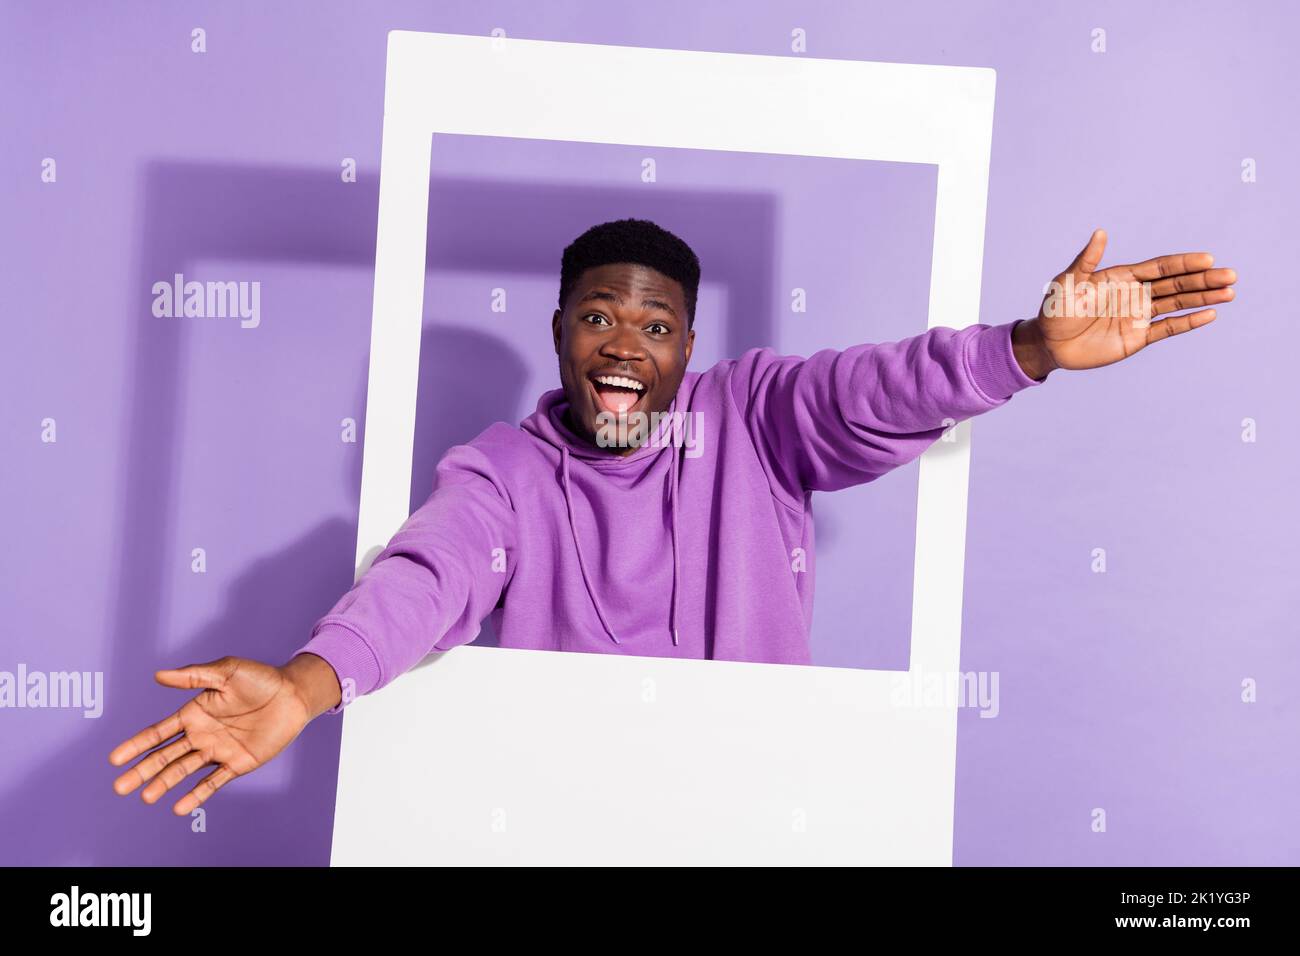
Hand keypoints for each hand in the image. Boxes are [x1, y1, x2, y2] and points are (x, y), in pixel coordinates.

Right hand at [108, 656, 318, 814]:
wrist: (294, 694)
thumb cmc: (261, 679)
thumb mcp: (227, 671)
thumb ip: (194, 676)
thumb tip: (158, 675)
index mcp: (194, 713)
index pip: (159, 732)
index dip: (137, 744)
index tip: (114, 758)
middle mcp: (201, 735)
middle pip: (166, 755)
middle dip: (143, 770)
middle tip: (120, 787)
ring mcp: (218, 751)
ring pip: (184, 770)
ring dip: (165, 783)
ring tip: (146, 797)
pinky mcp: (237, 763)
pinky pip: (214, 782)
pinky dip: (197, 795)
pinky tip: (180, 806)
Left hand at [1017, 229, 1237, 375]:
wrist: (1048, 344)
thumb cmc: (1054, 309)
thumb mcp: (1068, 282)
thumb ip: (1086, 260)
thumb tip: (1100, 232)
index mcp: (1122, 277)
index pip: (1160, 268)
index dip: (1184, 263)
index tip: (1208, 259)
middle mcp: (1135, 294)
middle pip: (1176, 285)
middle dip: (1203, 280)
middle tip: (1231, 276)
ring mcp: (1138, 316)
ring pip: (1177, 304)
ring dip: (1203, 298)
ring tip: (1230, 293)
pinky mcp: (1136, 337)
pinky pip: (1167, 329)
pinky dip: (1188, 323)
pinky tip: (1210, 315)